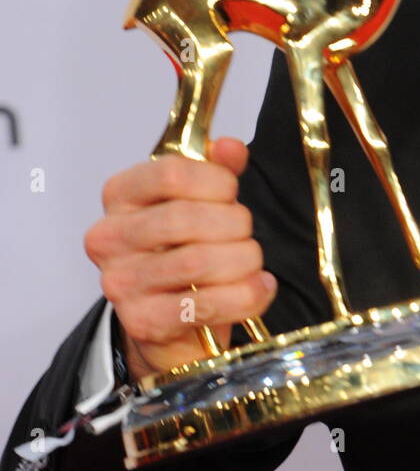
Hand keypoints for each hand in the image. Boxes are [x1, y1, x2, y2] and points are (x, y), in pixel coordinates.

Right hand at [84, 137, 276, 378]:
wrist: (170, 320)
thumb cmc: (183, 250)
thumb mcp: (198, 201)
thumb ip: (216, 169)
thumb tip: (230, 148)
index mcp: (121, 195)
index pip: (170, 173)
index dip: (216, 180)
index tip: (232, 193)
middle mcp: (110, 237)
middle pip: (185, 218)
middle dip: (233, 224)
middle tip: (245, 232)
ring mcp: (122, 282)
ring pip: (198, 262)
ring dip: (242, 260)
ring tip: (252, 261)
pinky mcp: (143, 322)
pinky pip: (205, 305)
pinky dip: (245, 295)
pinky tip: (258, 287)